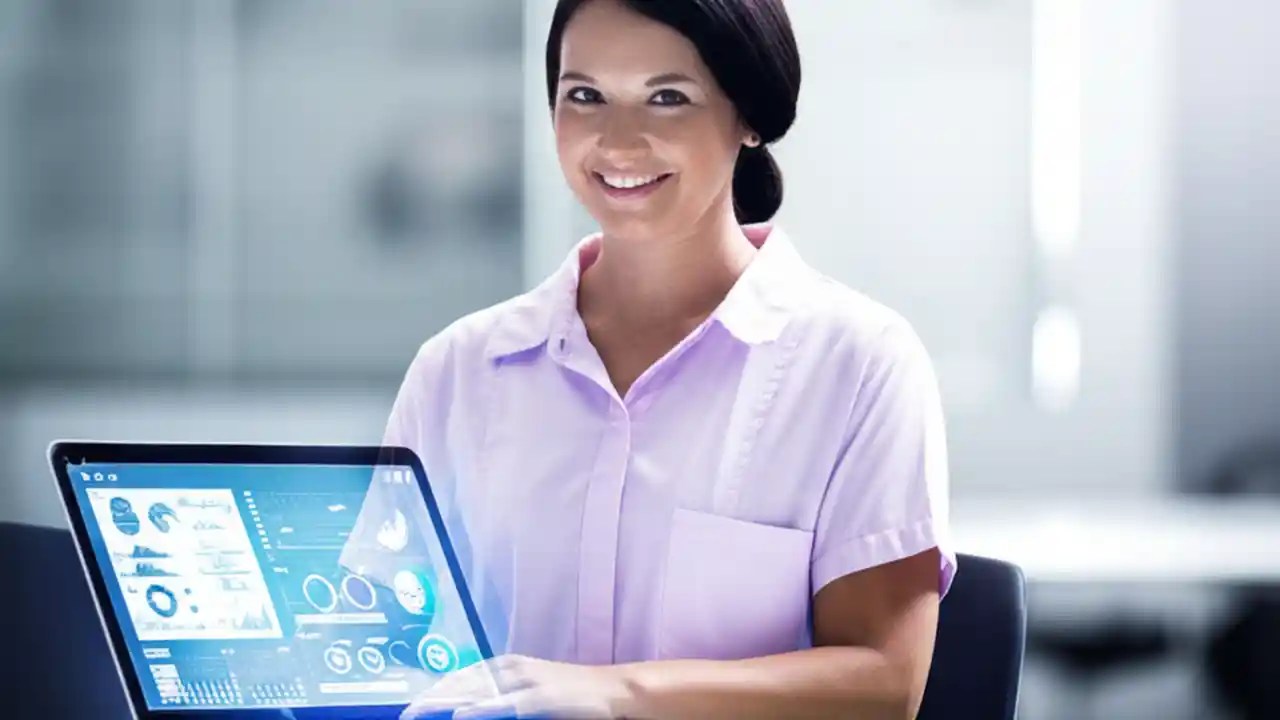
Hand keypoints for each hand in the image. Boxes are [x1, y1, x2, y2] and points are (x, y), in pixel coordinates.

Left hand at [400, 654, 633, 719]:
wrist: (612, 692)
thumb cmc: (571, 695)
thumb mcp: (532, 691)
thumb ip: (504, 697)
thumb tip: (470, 707)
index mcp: (508, 665)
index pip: (461, 675)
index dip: (434, 690)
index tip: (412, 706)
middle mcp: (512, 668)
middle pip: (461, 682)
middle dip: (430, 699)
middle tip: (404, 714)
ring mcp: (526, 681)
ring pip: (475, 691)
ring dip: (443, 702)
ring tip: (418, 713)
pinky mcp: (540, 698)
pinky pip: (503, 704)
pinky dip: (480, 708)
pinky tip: (460, 715)